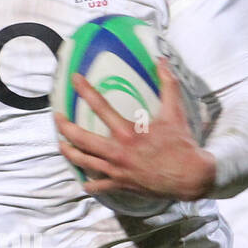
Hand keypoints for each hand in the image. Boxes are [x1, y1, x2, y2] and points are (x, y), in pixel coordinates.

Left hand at [55, 59, 215, 202]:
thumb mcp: (175, 113)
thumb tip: (163, 61)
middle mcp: (117, 151)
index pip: (100, 106)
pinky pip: (98, 186)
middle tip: (56, 117)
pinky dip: (89, 184)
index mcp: (127, 132)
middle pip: (80, 138)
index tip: (73, 79)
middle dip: (64, 127)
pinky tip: (83, 181)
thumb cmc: (182, 144)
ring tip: (60, 144)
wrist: (191, 177)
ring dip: (69, 152)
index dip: (85, 90)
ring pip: (83, 162)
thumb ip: (168, 85)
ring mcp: (116, 169)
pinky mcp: (120, 184)